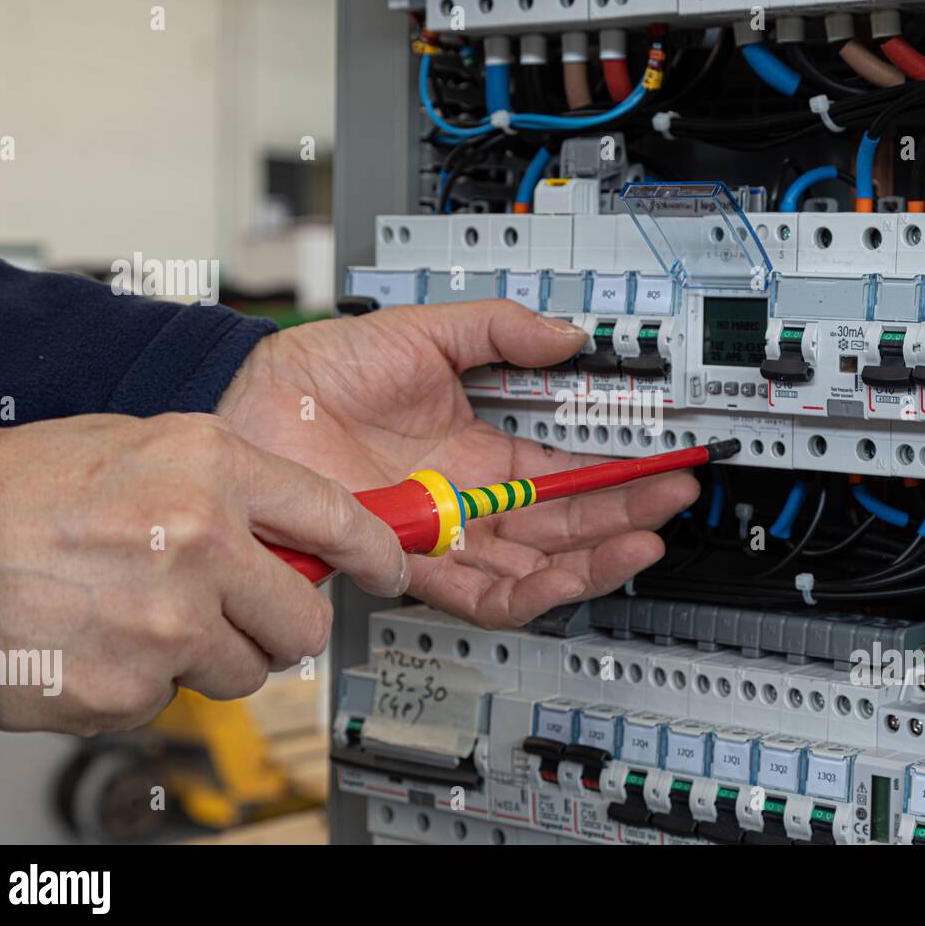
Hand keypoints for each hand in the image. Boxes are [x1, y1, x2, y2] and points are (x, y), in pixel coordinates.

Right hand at [0, 413, 407, 734]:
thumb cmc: (12, 497)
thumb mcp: (133, 448)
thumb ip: (220, 484)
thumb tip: (289, 528)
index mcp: (206, 466)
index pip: (336, 515)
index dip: (377, 549)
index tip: (391, 566)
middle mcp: (201, 540)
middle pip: (304, 619)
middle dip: (280, 624)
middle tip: (241, 613)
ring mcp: (169, 621)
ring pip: (247, 669)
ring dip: (208, 656)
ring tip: (143, 618)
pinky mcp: (132, 689)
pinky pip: (174, 699)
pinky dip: (145, 682)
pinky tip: (101, 642)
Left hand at [215, 300, 698, 626]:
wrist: (254, 403)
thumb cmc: (321, 371)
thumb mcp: (424, 332)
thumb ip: (498, 331)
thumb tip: (566, 336)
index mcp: (482, 448)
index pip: (568, 469)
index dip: (618, 469)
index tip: (662, 458)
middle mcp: (471, 497)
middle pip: (566, 521)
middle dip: (625, 513)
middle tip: (670, 499)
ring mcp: (447, 533)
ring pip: (538, 564)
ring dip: (595, 557)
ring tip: (642, 539)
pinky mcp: (416, 562)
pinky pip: (486, 594)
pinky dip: (534, 592)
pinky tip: (574, 573)